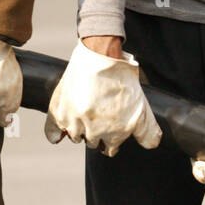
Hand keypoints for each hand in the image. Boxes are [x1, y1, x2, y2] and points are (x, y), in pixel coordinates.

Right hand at [44, 39, 161, 153]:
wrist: (101, 55)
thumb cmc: (122, 80)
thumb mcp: (142, 108)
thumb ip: (148, 132)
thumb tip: (151, 146)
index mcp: (115, 134)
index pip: (109, 150)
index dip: (111, 140)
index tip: (109, 129)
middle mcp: (94, 131)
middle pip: (92, 143)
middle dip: (96, 134)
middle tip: (97, 116)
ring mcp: (75, 122)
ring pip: (75, 137)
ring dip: (79, 131)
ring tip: (84, 116)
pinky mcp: (59, 110)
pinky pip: (53, 132)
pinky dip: (55, 134)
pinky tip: (59, 136)